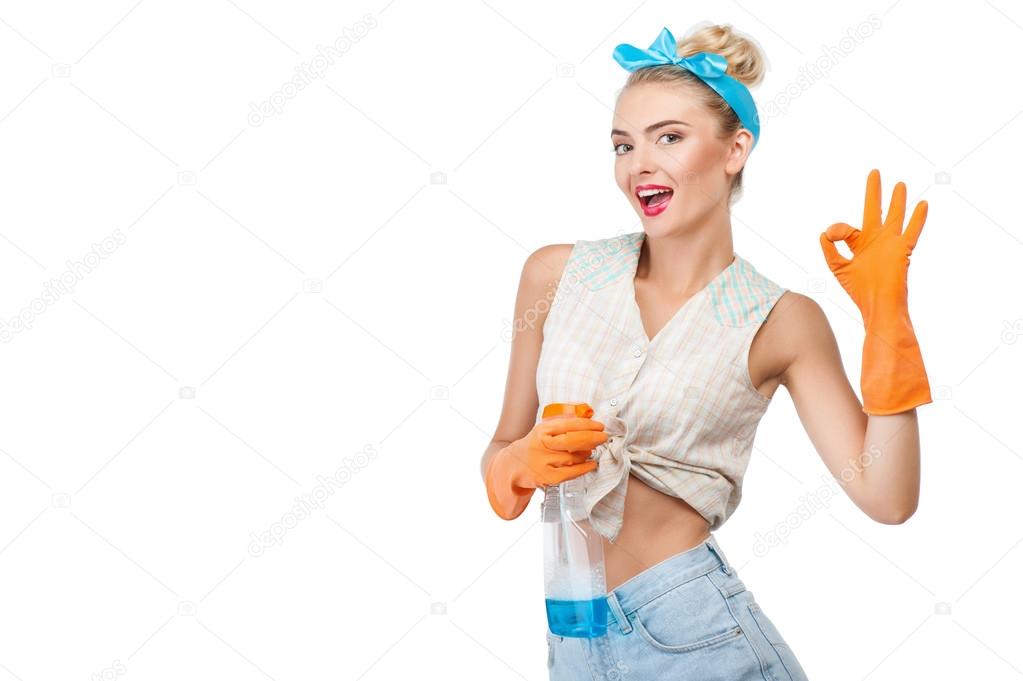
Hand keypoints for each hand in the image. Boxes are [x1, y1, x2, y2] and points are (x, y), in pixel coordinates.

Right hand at [485, 416, 607, 518]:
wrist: (513, 466)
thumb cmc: (534, 446)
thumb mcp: (544, 430)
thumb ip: (563, 423)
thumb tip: (588, 417)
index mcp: (542, 430)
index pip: (568, 424)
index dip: (587, 425)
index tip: (599, 426)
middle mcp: (541, 445)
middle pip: (572, 440)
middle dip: (592, 438)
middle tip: (603, 437)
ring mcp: (544, 462)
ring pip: (574, 457)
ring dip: (587, 453)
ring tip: (590, 450)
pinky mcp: (548, 477)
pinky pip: (572, 472)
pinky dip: (585, 468)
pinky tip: (591, 463)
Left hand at [819, 168, 926, 323]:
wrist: (878, 305)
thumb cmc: (860, 291)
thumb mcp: (837, 267)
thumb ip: (829, 249)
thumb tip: (824, 232)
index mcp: (860, 244)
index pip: (846, 228)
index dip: (837, 229)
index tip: (832, 234)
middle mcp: (876, 240)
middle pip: (875, 210)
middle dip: (874, 192)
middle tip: (875, 173)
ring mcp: (890, 244)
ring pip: (895, 216)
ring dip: (897, 200)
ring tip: (900, 184)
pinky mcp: (902, 250)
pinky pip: (911, 231)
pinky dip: (918, 218)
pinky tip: (923, 204)